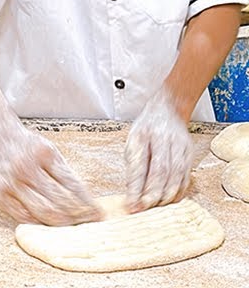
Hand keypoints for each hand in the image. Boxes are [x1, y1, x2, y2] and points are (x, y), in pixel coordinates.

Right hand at [0, 106, 101, 225]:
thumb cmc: (24, 143)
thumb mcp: (48, 149)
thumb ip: (63, 172)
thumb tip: (83, 199)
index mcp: (43, 154)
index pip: (72, 186)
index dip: (88, 203)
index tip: (98, 213)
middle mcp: (25, 169)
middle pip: (59, 203)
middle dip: (78, 216)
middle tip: (87, 222)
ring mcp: (10, 183)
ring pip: (43, 212)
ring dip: (61, 222)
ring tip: (72, 225)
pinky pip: (23, 217)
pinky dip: (39, 223)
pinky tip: (49, 224)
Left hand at [125, 90, 193, 211]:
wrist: (168, 111)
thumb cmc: (146, 129)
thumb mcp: (132, 140)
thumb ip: (133, 163)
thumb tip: (133, 190)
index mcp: (143, 136)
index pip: (139, 166)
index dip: (135, 187)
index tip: (130, 203)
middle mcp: (163, 140)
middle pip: (160, 172)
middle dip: (152, 194)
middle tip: (143, 209)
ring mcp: (179, 146)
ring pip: (175, 176)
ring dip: (166, 195)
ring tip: (156, 207)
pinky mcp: (190, 152)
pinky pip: (186, 175)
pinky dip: (179, 190)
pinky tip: (170, 199)